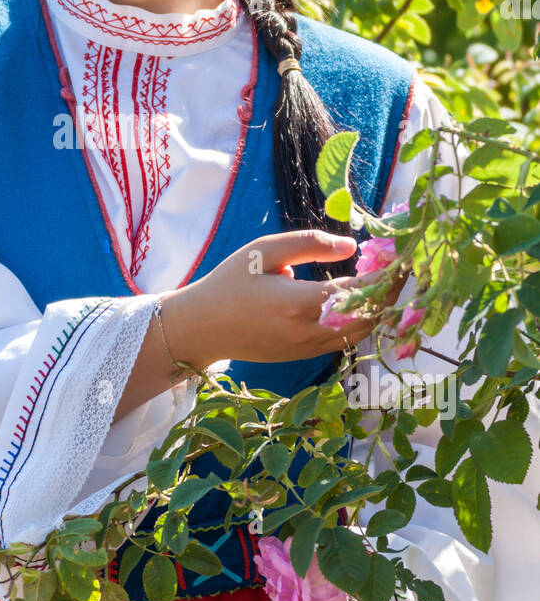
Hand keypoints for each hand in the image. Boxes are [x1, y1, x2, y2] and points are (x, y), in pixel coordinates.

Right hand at [163, 229, 403, 368]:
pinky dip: (361, 321)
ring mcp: (308, 349)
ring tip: (385, 282)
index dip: (383, 274)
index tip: (398, 254)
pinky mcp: (304, 356)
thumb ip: (309, 244)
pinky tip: (360, 300)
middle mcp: (308, 333)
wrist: (202, 328)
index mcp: (298, 304)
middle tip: (400, 268)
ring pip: (361, 334)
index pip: (358, 292)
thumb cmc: (229, 283)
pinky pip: (345, 340)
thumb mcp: (263, 252)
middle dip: (390, 294)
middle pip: (369, 318)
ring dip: (378, 310)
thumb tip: (351, 247)